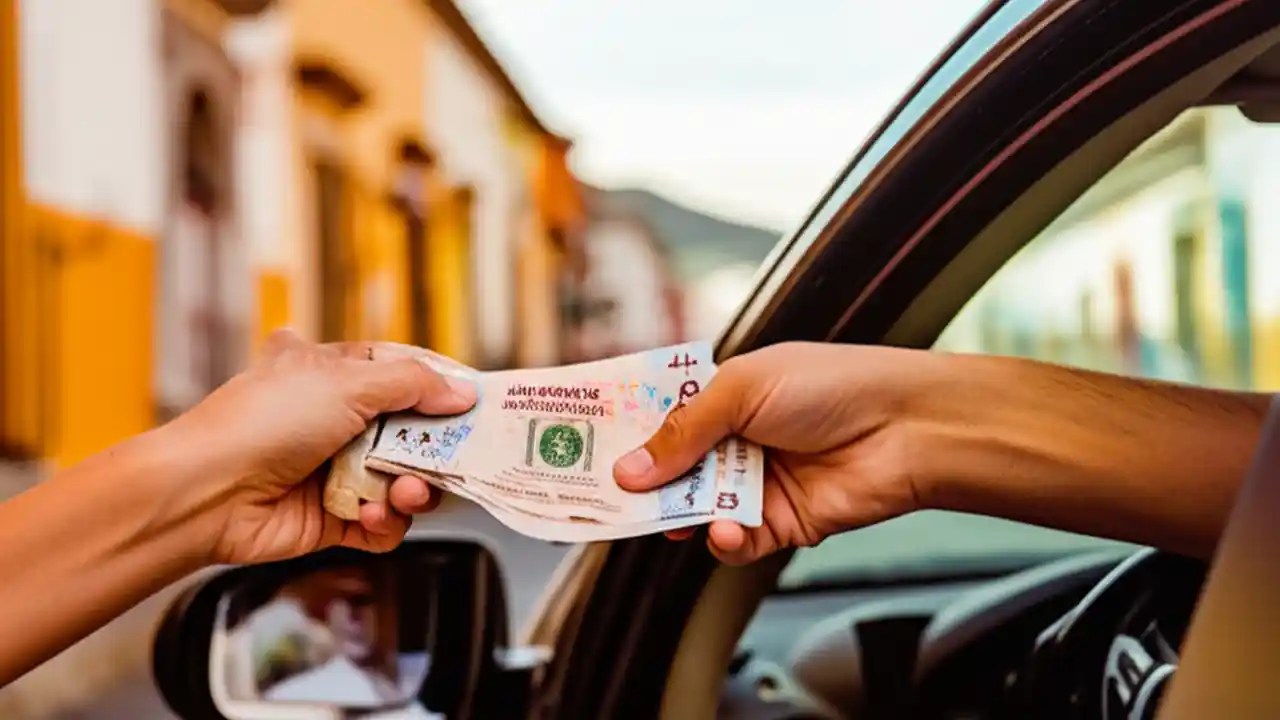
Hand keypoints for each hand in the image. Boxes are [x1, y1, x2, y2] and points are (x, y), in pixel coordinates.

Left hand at [164, 330, 475, 564]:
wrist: (207, 491)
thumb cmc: (263, 421)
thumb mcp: (346, 382)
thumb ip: (413, 385)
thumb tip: (462, 392)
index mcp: (332, 373)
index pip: (400, 375)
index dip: (438, 389)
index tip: (473, 404)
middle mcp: (334, 420)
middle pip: (411, 433)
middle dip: (434, 448)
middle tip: (454, 456)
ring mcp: (334, 470)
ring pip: (403, 481)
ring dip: (413, 488)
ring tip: (406, 491)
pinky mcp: (332, 519)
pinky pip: (382, 524)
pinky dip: (386, 522)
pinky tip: (372, 514)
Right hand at [613, 342, 936, 564]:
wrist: (905, 427)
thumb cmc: (832, 385)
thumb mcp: (742, 389)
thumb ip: (683, 431)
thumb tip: (629, 470)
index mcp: (725, 399)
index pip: (664, 419)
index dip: (628, 434)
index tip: (587, 448)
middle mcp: (736, 443)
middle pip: (672, 471)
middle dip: (644, 485)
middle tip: (609, 496)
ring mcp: (756, 485)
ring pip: (696, 510)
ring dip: (681, 515)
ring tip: (673, 515)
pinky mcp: (779, 525)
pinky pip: (734, 542)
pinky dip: (723, 540)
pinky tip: (725, 527)